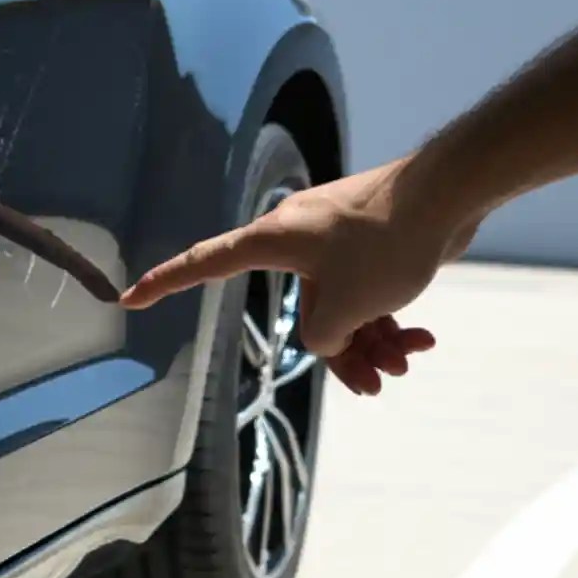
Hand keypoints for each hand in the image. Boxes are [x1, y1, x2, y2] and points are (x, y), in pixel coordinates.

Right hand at [119, 157, 480, 393]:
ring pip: (339, 306)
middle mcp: (294, 237)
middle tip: (373, 384)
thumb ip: (321, 337)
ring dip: (370, 341)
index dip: (163, 284)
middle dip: (339, 352)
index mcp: (269, 242)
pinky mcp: (367, 241)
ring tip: (403, 364)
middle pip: (300, 311)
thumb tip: (329, 335)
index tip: (128, 297)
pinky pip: (364, 291)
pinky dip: (387, 317)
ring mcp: (332, 239)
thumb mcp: (345, 309)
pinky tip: (419, 340)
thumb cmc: (385, 243)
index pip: (201, 265)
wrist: (450, 193)